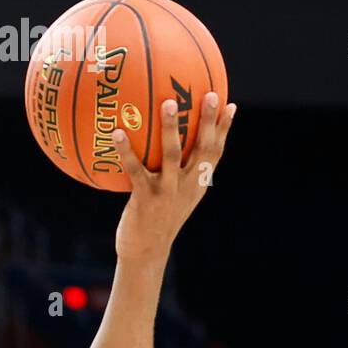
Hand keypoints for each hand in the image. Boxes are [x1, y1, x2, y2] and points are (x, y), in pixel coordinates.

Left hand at [114, 92, 234, 263]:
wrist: (145, 253)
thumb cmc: (156, 221)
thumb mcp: (174, 199)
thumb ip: (179, 175)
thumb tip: (172, 148)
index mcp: (197, 185)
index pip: (216, 154)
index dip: (225, 130)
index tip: (231, 104)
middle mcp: (187, 186)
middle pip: (203, 148)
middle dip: (209, 121)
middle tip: (209, 94)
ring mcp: (167, 193)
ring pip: (173, 155)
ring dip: (171, 128)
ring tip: (168, 103)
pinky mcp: (146, 200)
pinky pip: (136, 171)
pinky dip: (126, 151)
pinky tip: (117, 133)